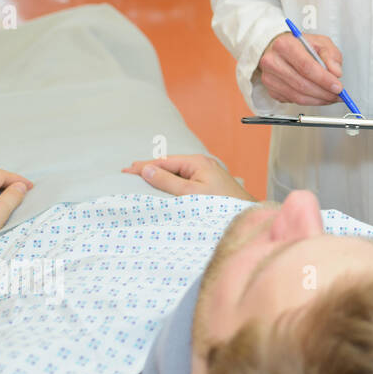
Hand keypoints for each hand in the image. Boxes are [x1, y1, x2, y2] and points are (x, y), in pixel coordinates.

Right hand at [123, 154, 254, 200]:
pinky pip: (185, 179)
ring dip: (160, 175)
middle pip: (170, 164)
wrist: (245, 212)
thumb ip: (168, 181)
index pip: (165, 161)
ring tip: (142, 178)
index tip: (127, 170)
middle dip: (151, 168)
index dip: (145, 165)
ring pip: (177, 172)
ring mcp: (206, 173)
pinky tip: (163, 185)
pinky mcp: (209, 183)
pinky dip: (171, 181)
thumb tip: (148, 169)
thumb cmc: (221, 203)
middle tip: (129, 172)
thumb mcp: (190, 193)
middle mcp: (202, 164)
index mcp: (197, 162)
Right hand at [256, 31, 343, 105]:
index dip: (324, 80)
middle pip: (302, 84)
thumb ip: (331, 55)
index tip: (337, 87)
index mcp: (284, 45)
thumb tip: (335, 72)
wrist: (278, 49)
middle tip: (338, 95)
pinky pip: (293, 101)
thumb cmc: (299, 45)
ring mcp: (269, 77)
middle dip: (324, 93)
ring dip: (319, 100)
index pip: (306, 67)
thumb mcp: (320, 42)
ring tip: (331, 97)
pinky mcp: (270, 89)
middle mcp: (273, 61)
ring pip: (298, 96)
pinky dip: (310, 101)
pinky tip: (318, 97)